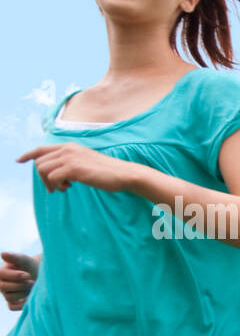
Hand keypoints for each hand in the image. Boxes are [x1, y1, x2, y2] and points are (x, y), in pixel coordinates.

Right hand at [0, 252, 39, 310]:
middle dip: (19, 285)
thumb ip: (14, 257)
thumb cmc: (29, 265)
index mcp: (1, 272)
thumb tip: (3, 254)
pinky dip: (20, 305)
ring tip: (32, 286)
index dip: (14, 276)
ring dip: (22, 293)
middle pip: (4, 287)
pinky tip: (29, 299)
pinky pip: (12, 307)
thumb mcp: (24, 259)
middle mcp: (1, 283)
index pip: (1, 274)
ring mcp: (6, 293)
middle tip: (31, 282)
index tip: (27, 275)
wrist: (38, 274)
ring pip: (10, 297)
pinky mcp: (13, 302)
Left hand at [16, 143, 135, 193]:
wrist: (124, 174)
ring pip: (43, 170)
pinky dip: (57, 185)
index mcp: (70, 147)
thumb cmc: (108, 172)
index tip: (19, 160)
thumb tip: (58, 173)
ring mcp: (70, 158)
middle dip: (43, 177)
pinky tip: (68, 187)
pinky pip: (52, 177)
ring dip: (49, 182)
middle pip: (39, 162)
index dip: (28, 154)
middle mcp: (67, 149)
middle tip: (55, 188)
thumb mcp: (87, 162)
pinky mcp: (73, 168)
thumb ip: (71, 162)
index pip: (41, 148)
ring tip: (63, 188)